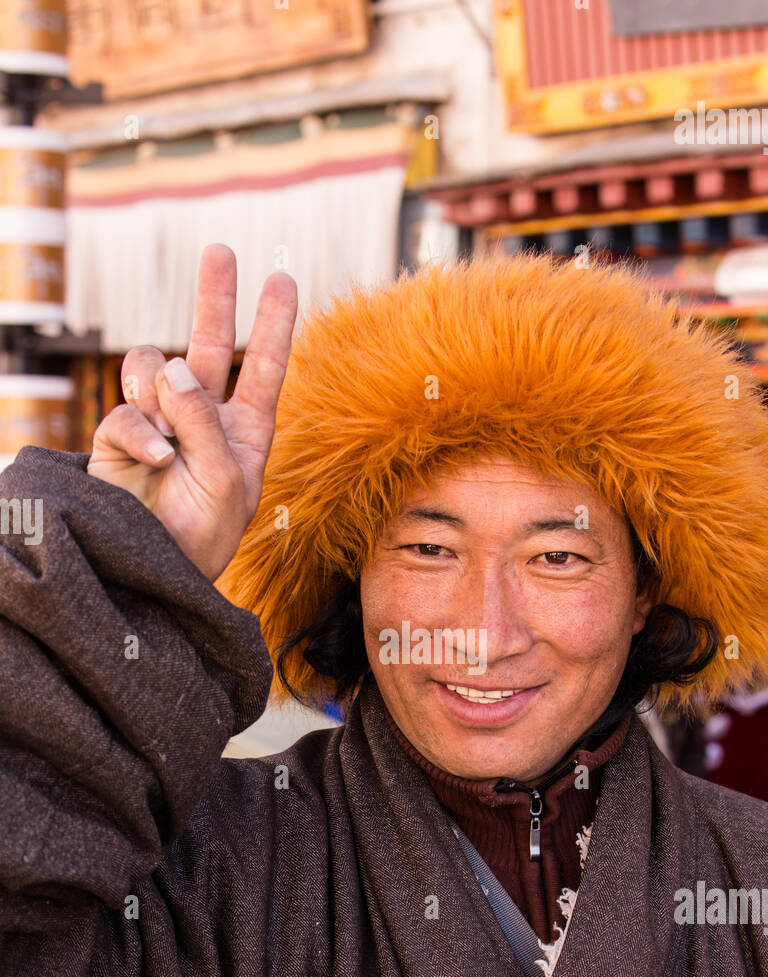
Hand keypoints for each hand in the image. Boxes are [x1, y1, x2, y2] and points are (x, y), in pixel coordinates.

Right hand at [87, 243, 297, 581]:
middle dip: (215, 297)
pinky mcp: (120, 435)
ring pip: (157, 367)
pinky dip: (141, 433)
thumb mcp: (226, 480)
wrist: (154, 571)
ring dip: (164, 395)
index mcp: (245, 432)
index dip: (274, 325)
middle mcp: (204, 419)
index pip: (265, 368)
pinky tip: (154, 462)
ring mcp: (160, 423)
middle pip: (211, 343)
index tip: (282, 280)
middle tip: (220, 250)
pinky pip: (128, 408)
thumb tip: (172, 365)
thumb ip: (205, 420)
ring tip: (171, 443)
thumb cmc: (203, 535)